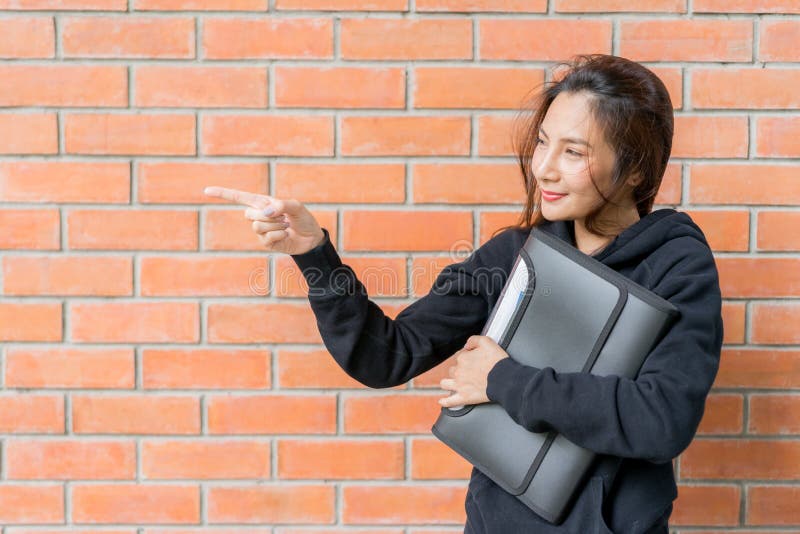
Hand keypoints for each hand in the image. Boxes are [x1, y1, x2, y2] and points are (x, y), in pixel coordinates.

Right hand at [203, 186, 324, 255]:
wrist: (311, 238)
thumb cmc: (303, 219)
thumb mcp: (296, 207)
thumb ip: (282, 204)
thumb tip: (264, 212)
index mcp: (263, 202)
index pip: (240, 197)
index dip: (223, 193)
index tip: (206, 191)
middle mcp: (259, 215)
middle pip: (249, 214)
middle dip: (268, 215)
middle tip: (284, 217)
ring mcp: (261, 230)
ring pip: (257, 226)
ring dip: (275, 225)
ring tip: (285, 225)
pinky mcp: (266, 243)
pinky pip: (266, 237)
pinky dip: (279, 234)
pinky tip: (285, 235)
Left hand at [438, 335, 508, 407]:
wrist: (505, 379)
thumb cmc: (497, 362)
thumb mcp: (486, 342)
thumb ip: (473, 340)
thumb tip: (466, 345)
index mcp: (462, 358)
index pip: (460, 356)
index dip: (467, 357)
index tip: (474, 360)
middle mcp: (458, 372)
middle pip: (453, 370)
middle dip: (459, 370)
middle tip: (470, 372)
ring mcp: (460, 386)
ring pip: (446, 383)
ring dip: (448, 383)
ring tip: (454, 383)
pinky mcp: (464, 397)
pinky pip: (450, 401)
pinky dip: (445, 401)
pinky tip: (443, 401)